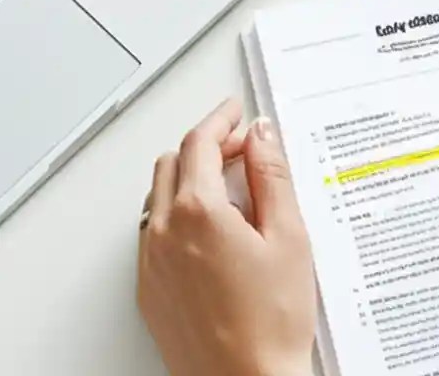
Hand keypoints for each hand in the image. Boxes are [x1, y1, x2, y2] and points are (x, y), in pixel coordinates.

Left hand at [138, 99, 315, 375]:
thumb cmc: (271, 325)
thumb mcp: (289, 237)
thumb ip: (272, 177)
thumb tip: (262, 137)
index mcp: (198, 212)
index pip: (201, 142)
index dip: (222, 120)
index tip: (236, 113)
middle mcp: (164, 232)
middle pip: (174, 163)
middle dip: (207, 147)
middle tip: (244, 150)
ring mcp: (151, 262)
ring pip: (159, 197)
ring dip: (190, 180)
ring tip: (233, 192)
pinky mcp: (149, 289)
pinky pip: (155, 233)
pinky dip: (179, 216)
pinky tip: (214, 233)